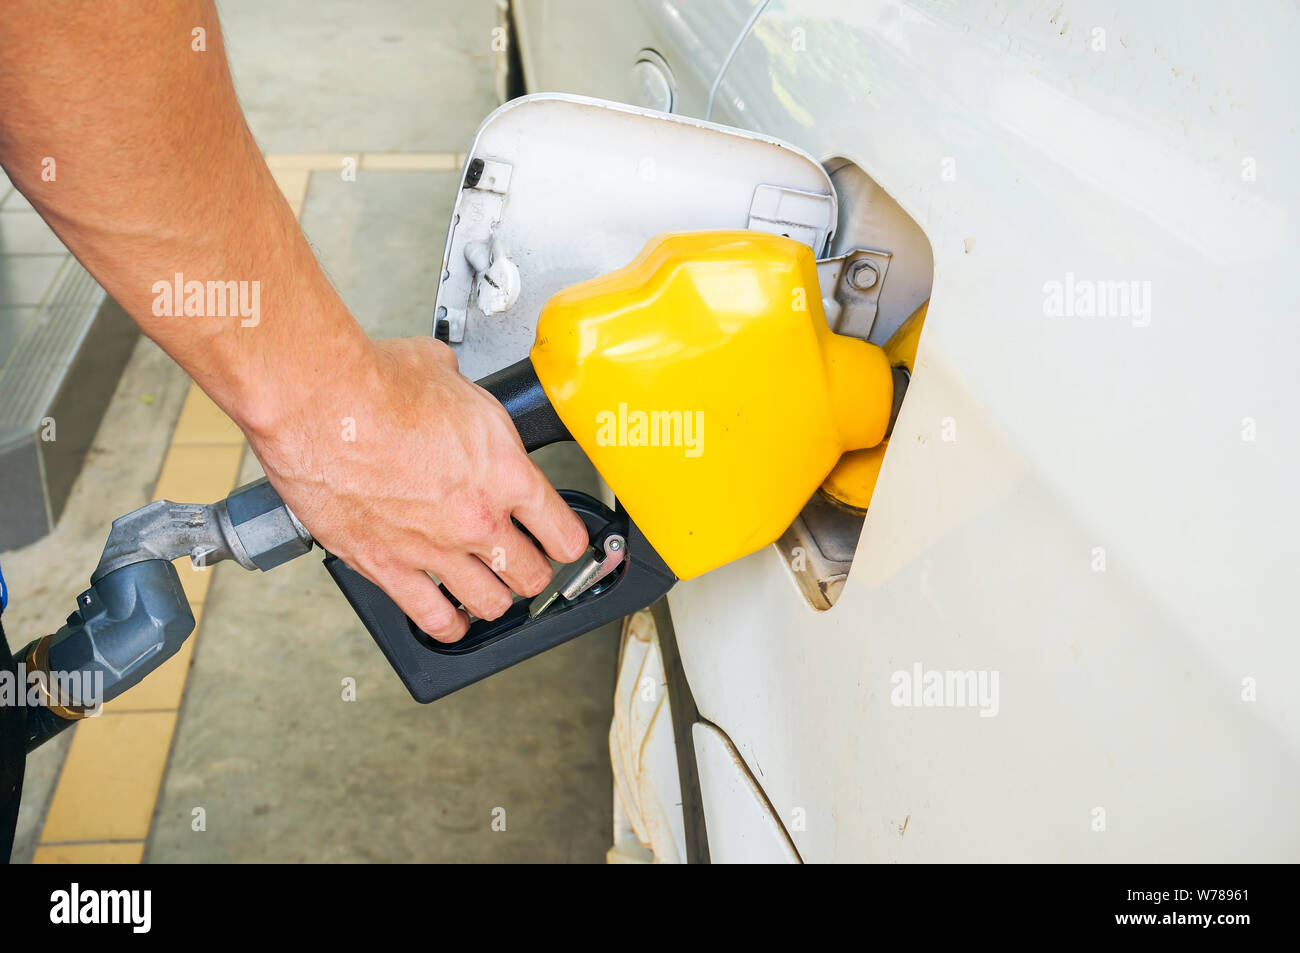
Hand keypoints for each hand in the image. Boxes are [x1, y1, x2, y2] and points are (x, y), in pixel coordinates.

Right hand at [246, 336, 588, 641]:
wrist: (320, 405)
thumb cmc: (376, 384)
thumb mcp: (446, 374)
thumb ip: (463, 400)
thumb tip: (456, 389)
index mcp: (505, 472)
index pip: (563, 530)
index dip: (567, 539)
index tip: (563, 541)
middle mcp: (478, 519)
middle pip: (531, 573)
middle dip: (532, 571)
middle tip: (525, 564)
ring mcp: (434, 549)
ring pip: (488, 603)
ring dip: (494, 600)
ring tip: (490, 592)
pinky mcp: (387, 566)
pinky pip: (432, 617)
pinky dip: (447, 625)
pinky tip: (451, 622)